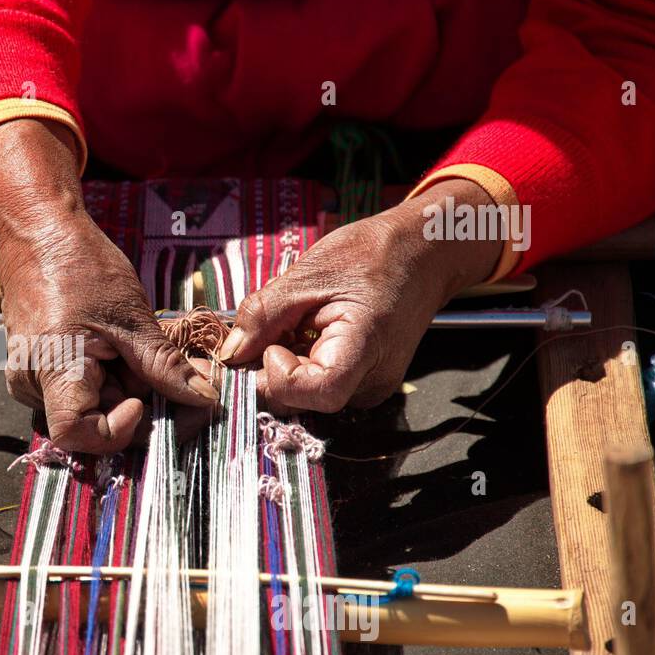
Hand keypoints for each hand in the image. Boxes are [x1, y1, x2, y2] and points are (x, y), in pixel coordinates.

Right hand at [0, 119, 217, 452]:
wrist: (39, 234)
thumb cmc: (79, 266)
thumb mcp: (131, 317)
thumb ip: (164, 366)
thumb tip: (204, 399)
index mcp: (51, 370)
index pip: (75, 436)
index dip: (114, 432)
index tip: (141, 402)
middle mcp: (34, 385)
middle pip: (91, 425)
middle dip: (136, 406)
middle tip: (172, 379)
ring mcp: (34, 380)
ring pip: (91, 409)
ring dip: (126, 391)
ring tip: (141, 352)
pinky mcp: (42, 372)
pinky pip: (83, 392)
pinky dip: (112, 380)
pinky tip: (124, 352)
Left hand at [218, 178, 504, 412]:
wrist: (424, 253)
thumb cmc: (373, 255)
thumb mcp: (309, 273)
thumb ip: (265, 315)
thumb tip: (230, 352)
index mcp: (367, 348)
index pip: (318, 392)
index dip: (281, 376)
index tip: (271, 344)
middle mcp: (373, 381)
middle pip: (303, 401)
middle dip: (270, 371)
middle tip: (265, 331)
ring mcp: (370, 387)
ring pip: (305, 396)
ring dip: (284, 365)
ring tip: (293, 324)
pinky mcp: (362, 383)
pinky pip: (317, 386)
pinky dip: (299, 363)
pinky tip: (304, 333)